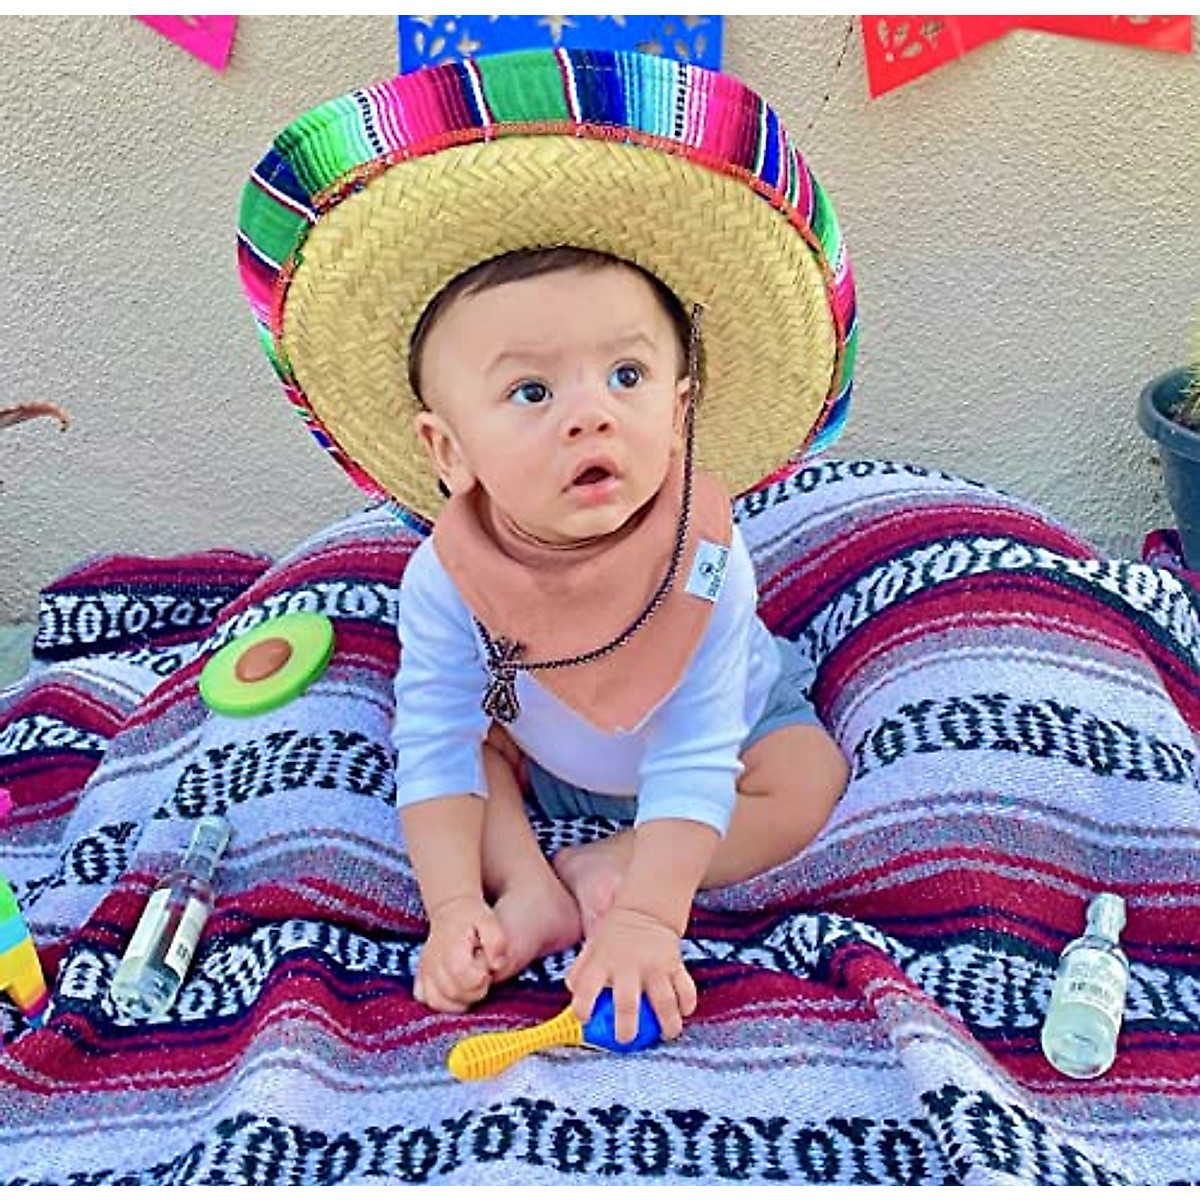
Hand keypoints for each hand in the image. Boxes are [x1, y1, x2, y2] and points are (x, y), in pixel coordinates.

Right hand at [414, 895, 507, 1012]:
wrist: (451, 909)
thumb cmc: (474, 917)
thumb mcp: (491, 922)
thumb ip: (497, 943)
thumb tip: (496, 966)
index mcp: (451, 947)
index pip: (463, 977)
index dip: (480, 981)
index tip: (487, 973)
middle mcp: (433, 960)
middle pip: (451, 992)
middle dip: (473, 992)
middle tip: (482, 978)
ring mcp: (424, 969)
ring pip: (436, 1000)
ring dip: (457, 1002)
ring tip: (470, 988)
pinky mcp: (421, 974)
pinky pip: (424, 997)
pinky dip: (440, 1002)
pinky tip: (454, 993)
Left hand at [565, 905, 696, 1041]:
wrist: (645, 909)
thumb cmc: (615, 934)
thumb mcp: (592, 947)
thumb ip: (580, 971)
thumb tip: (572, 993)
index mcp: (603, 962)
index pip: (586, 987)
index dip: (583, 1006)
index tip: (585, 1019)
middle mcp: (629, 967)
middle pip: (627, 1004)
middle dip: (626, 1028)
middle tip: (626, 1040)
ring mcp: (654, 966)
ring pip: (665, 1002)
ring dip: (668, 1024)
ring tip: (666, 1034)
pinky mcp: (675, 964)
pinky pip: (686, 989)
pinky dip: (687, 1005)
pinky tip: (683, 1013)